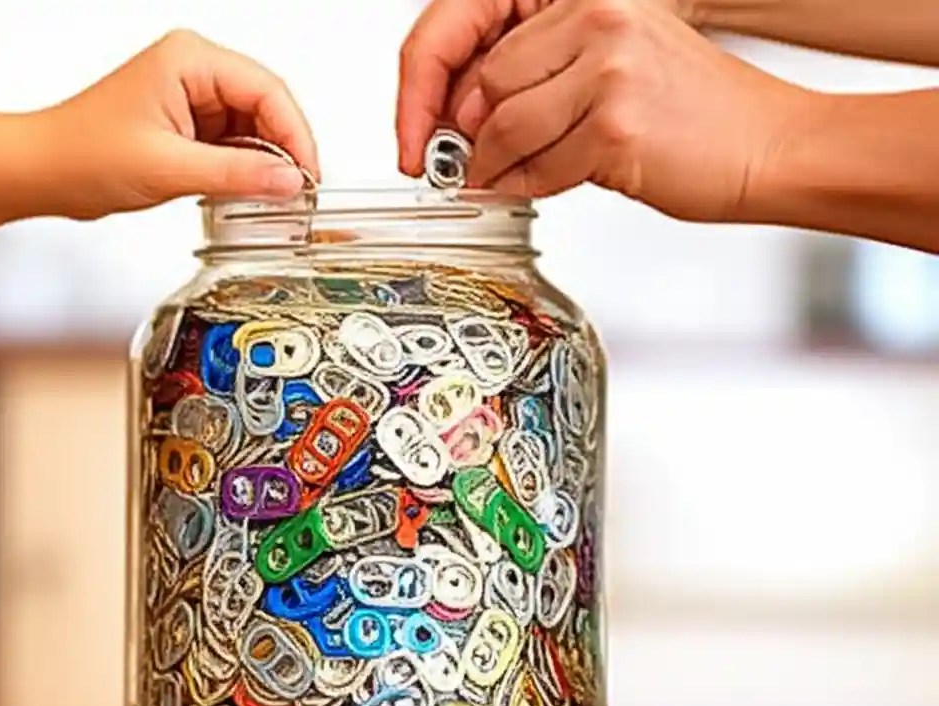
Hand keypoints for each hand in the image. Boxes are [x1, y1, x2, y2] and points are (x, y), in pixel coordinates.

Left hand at [28, 30, 318, 219]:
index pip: (267, 90)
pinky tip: (245, 190)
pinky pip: (231, 142)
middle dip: (282, 149)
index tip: (307, 174)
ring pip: (251, 126)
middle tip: (296, 191)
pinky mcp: (185, 122)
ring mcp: (190, 95)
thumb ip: (236, 174)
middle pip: (265, 105)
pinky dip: (241, 167)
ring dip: (262, 162)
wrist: (42, 172)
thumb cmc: (82, 154)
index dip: (295, 135)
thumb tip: (288, 181)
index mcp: (190, 59)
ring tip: (270, 196)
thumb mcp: (169, 168)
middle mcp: (193, 69)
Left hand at [397, 0, 695, 176]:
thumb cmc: (696, 114)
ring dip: (494, 167)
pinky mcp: (615, 128)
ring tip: (500, 181)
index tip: (433, 129)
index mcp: (595, 0)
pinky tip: (540, 187)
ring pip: (506, 128)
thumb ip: (543, 76)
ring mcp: (610, 73)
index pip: (488, 41)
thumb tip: (462, 115)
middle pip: (489, 85)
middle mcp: (602, 23)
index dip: (447, 92)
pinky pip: (539, 167)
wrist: (772, 145)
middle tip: (469, 164)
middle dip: (472, 134)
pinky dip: (528, 186)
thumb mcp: (617, 66)